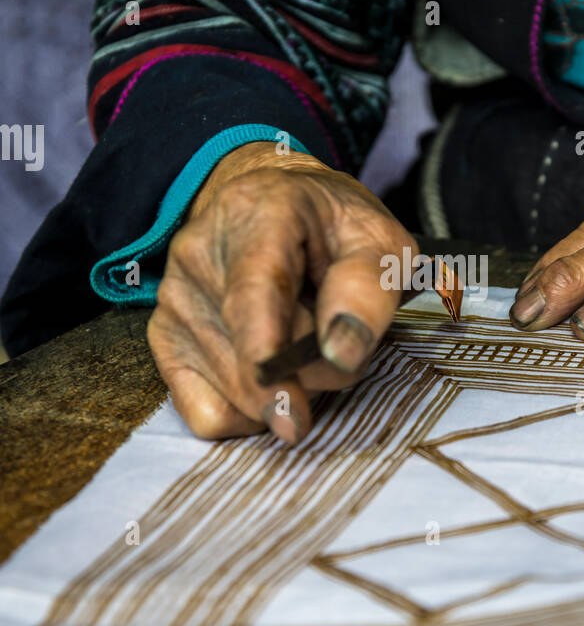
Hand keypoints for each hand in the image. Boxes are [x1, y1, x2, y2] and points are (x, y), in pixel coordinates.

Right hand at [146, 142, 414, 441]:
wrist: (272, 208)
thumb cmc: (332, 229)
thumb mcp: (377, 241)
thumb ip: (369, 290)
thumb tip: (342, 353)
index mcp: (256, 215)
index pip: (252, 297)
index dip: (270, 358)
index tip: (294, 416)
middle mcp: (199, 254)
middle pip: (254, 359)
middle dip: (315, 372)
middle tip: (336, 334)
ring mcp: (174, 299)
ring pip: (235, 392)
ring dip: (286, 390)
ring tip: (300, 339)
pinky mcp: (163, 339)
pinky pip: (207, 412)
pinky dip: (248, 412)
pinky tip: (267, 373)